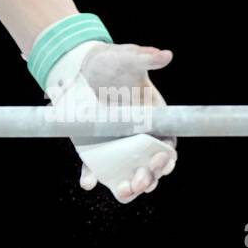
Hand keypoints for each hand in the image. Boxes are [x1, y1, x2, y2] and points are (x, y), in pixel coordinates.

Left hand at [55, 42, 177, 202]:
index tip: (161, 159)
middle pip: (149, 166)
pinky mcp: (93, 148)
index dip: (167, 158)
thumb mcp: (127, 56)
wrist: (79, 65)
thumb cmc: (110, 61)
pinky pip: (94, 168)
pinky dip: (91, 177)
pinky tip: (86, 182)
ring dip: (128, 187)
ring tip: (123, 192)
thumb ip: (145, 57)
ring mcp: (116, 145)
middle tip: (140, 182)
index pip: (167, 145)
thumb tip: (166, 55)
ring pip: (126, 173)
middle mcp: (137, 137)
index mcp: (153, 118)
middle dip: (149, 178)